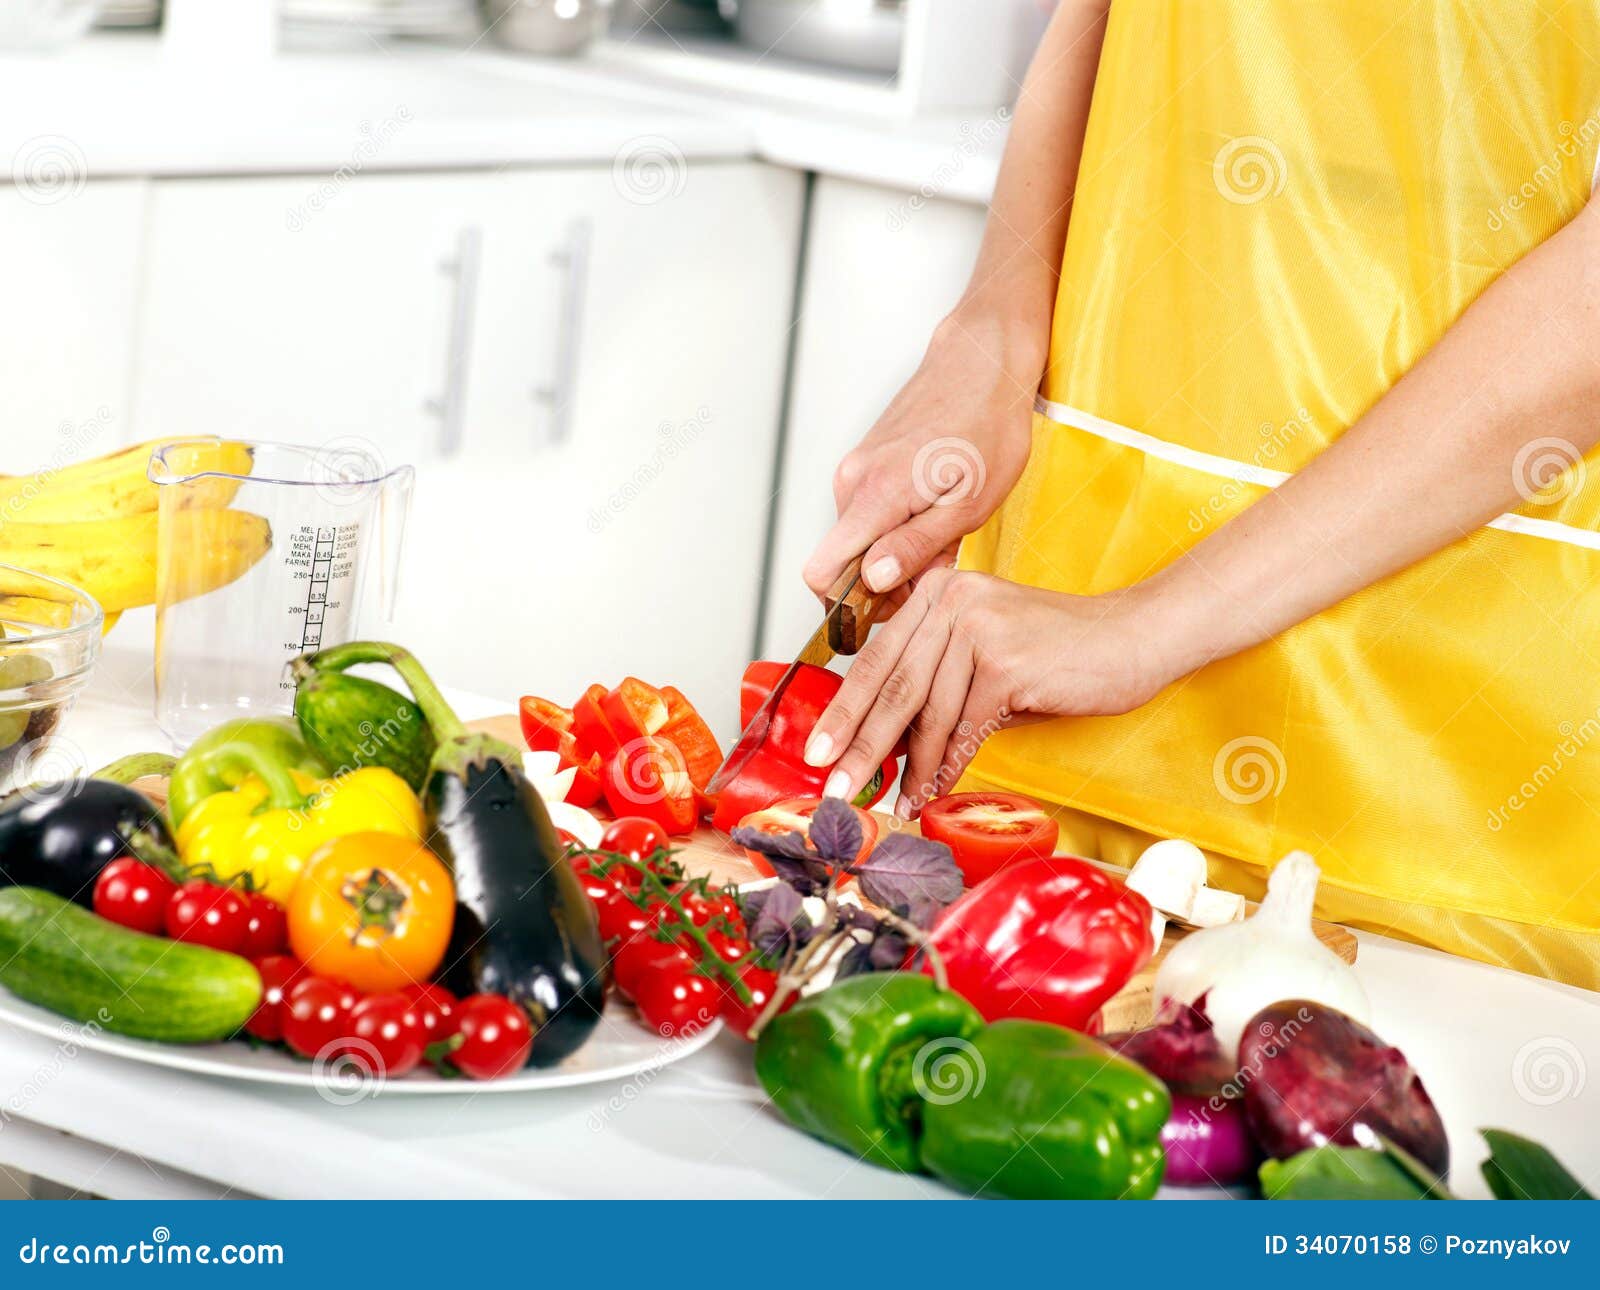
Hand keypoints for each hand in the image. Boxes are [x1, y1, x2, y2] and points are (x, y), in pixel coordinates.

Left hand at [801, 571, 1177, 816]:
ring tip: (896, 800)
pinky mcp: (1005, 661)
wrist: (1131, 639)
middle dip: (859, 743)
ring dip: (910, 766)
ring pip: (926, 712)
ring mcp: (978, 627)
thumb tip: (884, 742)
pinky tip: (936, 790)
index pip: (877, 658)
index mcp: (936, 593)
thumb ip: (934, 686)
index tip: (818, 748)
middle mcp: (950, 600)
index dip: (844, 709)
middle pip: (890, 685)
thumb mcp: (982, 658)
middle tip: (833, 783)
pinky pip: (964, 727)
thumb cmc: (1058, 654)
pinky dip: (949, 766)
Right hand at [803, 315, 1041, 604]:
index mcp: (874, 496)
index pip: (821, 572)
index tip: (889, 609)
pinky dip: (895, 526)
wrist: (984, 363)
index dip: (850, 605)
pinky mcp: (865, 462)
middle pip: (843, 561)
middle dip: (885, 579)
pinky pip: (866, 513)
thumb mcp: (970, 504)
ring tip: (943, 531)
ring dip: (894, 551)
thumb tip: (875, 580)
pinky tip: (933, 511)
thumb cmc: (988, 425)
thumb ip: (917, 546)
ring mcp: (855, 469)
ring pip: (858, 538)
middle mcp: (852, 481)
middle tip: (938, 564)